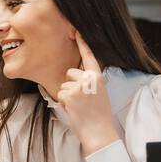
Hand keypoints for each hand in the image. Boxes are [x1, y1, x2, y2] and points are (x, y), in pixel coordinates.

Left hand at [56, 33, 119, 156]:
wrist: (99, 131)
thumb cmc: (99, 114)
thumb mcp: (99, 92)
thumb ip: (90, 82)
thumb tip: (77, 76)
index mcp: (98, 77)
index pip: (89, 56)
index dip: (82, 43)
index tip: (76, 30)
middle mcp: (89, 78)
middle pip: (70, 72)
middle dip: (71, 84)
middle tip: (81, 100)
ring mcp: (79, 86)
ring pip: (64, 84)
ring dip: (68, 96)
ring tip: (79, 106)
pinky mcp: (70, 94)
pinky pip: (60, 94)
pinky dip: (64, 103)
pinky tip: (74, 110)